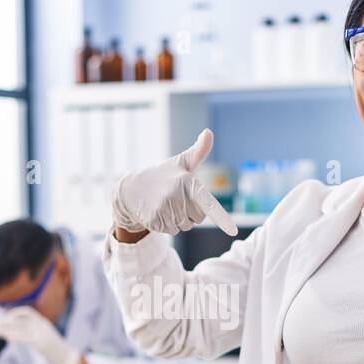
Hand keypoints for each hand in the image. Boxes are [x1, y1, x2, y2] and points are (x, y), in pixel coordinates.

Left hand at [0, 306, 81, 363]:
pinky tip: (5, 336)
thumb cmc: (55, 351)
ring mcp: (43, 333)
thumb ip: (33, 334)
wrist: (68, 359)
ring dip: (5, 329)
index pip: (28, 313)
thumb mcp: (45, 338)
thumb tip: (16, 333)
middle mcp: (43, 325)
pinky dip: (14, 335)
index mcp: (44, 323)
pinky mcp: (41, 342)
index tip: (4, 317)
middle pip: (20, 321)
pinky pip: (25, 336)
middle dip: (4, 322)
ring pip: (21, 327)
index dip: (15, 313)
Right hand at [111, 128, 238, 235]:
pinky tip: (158, 212)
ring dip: (178, 219)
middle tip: (175, 198)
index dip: (221, 218)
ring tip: (165, 204)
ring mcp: (164, 209)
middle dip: (190, 211)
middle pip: (198, 218)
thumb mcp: (181, 163)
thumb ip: (198, 151)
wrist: (131, 189)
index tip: (233, 231)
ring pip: (185, 226)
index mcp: (187, 182)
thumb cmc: (163, 175)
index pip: (207, 203)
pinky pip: (172, 231)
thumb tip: (209, 132)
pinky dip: (167, 225)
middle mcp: (176, 196)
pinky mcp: (155, 221)